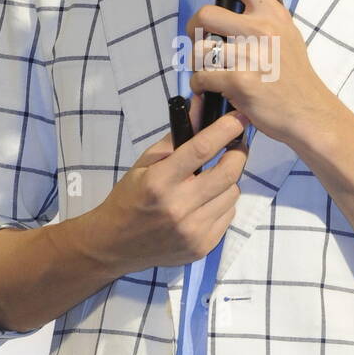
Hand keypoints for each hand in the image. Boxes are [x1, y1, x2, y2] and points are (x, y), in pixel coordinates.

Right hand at [96, 94, 248, 270]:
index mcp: (159, 182)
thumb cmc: (129, 198)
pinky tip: (205, 202)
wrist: (114, 245)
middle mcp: (178, 207)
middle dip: (237, 153)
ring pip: (232, 193)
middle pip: (227, 173)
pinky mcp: (203, 246)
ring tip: (210, 179)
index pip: (201, 149)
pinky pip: (228, 214)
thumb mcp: (144, 163)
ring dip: (227, 180)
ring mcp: (193, 231)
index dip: (225, 130)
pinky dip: (222, 203)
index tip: (239, 118)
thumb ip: (176, 137)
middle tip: (235, 145)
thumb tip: (200, 108)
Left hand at [186, 0, 335, 145]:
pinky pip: (201, 76)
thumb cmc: (296, 77)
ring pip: (199, 48)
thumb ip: (272, 10)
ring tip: (207, 70)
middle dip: (193, 28)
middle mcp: (261, 29)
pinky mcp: (239, 81)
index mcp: (273, 14)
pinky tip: (209, 89)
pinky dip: (199, 85)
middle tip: (199, 39)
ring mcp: (249, 55)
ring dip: (196, 62)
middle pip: (205, 14)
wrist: (308, 113)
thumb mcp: (290, 34)